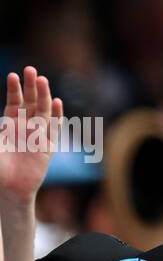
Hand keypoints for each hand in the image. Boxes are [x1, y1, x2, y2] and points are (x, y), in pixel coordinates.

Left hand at [0, 67, 63, 207]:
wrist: (8, 190)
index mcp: (10, 126)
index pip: (14, 102)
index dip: (14, 89)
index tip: (12, 75)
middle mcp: (25, 127)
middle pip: (30, 102)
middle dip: (30, 86)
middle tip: (30, 70)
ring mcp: (38, 135)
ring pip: (42, 110)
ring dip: (43, 95)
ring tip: (41, 80)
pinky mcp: (47, 145)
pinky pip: (53, 127)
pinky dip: (55, 114)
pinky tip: (55, 102)